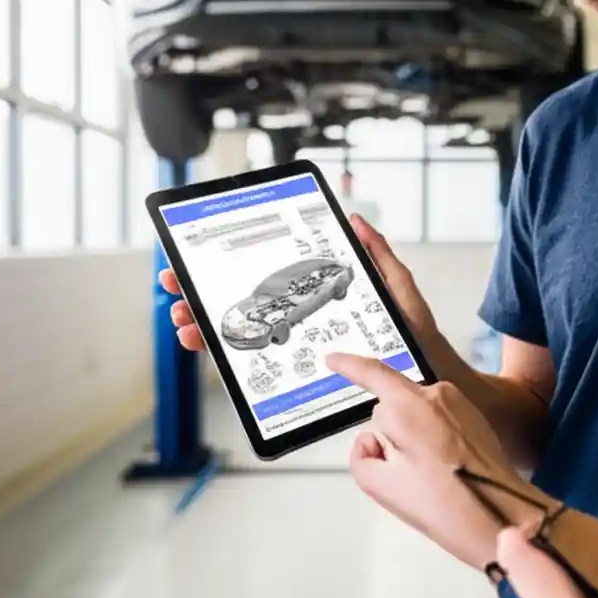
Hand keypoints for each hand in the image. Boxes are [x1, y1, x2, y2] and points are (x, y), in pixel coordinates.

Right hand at [156, 213, 443, 355]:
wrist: (422, 378)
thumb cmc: (411, 336)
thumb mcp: (395, 287)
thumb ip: (376, 255)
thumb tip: (354, 218)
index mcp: (315, 293)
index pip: (264, 277)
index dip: (228, 266)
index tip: (195, 256)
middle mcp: (300, 317)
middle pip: (241, 301)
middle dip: (200, 293)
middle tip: (174, 287)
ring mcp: (297, 344)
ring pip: (238, 331)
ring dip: (202, 323)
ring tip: (183, 319)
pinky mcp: (297, 371)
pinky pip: (252, 360)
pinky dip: (223, 353)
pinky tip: (207, 347)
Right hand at [328, 353, 538, 568]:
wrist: (500, 515)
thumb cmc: (442, 504)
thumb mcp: (379, 485)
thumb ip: (361, 454)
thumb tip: (375, 441)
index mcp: (408, 406)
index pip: (371, 374)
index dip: (348, 366)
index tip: (332, 360)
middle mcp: (435, 394)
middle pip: (391, 406)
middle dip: (388, 435)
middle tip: (405, 476)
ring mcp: (458, 402)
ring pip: (414, 414)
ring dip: (411, 438)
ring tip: (430, 478)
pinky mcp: (473, 415)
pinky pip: (437, 420)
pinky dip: (431, 440)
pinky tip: (445, 470)